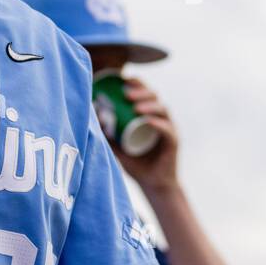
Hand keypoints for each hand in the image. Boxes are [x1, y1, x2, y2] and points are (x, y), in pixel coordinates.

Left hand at [111, 76, 179, 196]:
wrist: (152, 185)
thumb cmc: (135, 163)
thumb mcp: (116, 147)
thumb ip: (106, 133)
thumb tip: (91, 116)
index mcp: (150, 115)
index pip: (146, 92)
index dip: (137, 83)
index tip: (123, 79)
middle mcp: (161, 118)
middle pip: (155, 97)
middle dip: (141, 92)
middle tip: (126, 94)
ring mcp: (169, 129)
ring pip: (162, 109)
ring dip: (149, 105)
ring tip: (135, 107)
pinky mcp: (173, 142)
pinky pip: (167, 129)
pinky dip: (157, 123)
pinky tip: (147, 121)